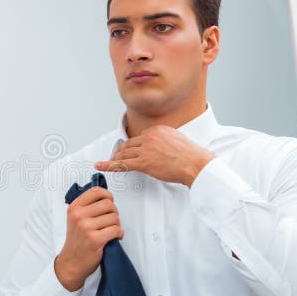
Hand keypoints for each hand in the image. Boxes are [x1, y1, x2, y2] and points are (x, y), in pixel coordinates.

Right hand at [54, 187, 123, 291]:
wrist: (71, 262)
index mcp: (74, 207)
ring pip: (114, 217)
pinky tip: (114, 237)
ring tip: (111, 231)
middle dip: (114, 212)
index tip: (109, 202)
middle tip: (110, 221)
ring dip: (117, 225)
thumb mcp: (75, 219)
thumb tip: (106, 196)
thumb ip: (87, 206)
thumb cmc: (77, 240)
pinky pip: (116, 230)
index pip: (96, 191)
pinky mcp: (95, 239)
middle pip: (108, 204)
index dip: (107, 195)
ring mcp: (86, 227)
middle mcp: (78, 215)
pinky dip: (119, 234)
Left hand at [95, 125, 215, 186]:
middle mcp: (149, 137)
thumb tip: (159, 146)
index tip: (129, 150)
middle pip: (129, 144)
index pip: (139, 137)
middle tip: (116, 156)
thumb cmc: (191, 156)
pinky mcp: (143, 162)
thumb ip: (165, 140)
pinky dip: (109, 165)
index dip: (133, 146)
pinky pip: (122, 164)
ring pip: (125, 154)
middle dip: (122, 151)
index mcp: (157, 129)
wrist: (196, 164)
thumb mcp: (177, 140)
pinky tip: (100, 166)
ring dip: (117, 159)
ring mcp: (145, 149)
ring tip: (111, 162)